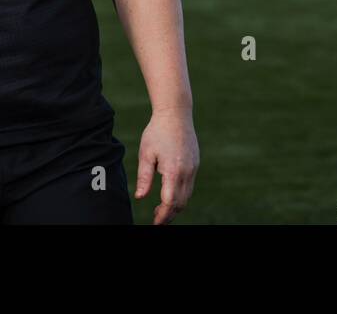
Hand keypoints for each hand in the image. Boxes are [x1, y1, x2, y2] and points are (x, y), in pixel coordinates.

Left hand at [134, 108, 198, 224]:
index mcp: (174, 170)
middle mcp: (187, 171)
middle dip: (169, 214)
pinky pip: (190, 185)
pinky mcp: (195, 163)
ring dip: (176, 206)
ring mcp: (194, 167)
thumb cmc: (157, 132)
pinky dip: (181, 195)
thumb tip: (140, 197)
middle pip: (181, 202)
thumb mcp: (146, 153)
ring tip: (161, 209)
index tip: (154, 222)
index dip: (162, 215)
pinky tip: (170, 194)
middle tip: (156, 220)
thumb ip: (144, 177)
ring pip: (187, 195)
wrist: (176, 113)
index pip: (170, 201)